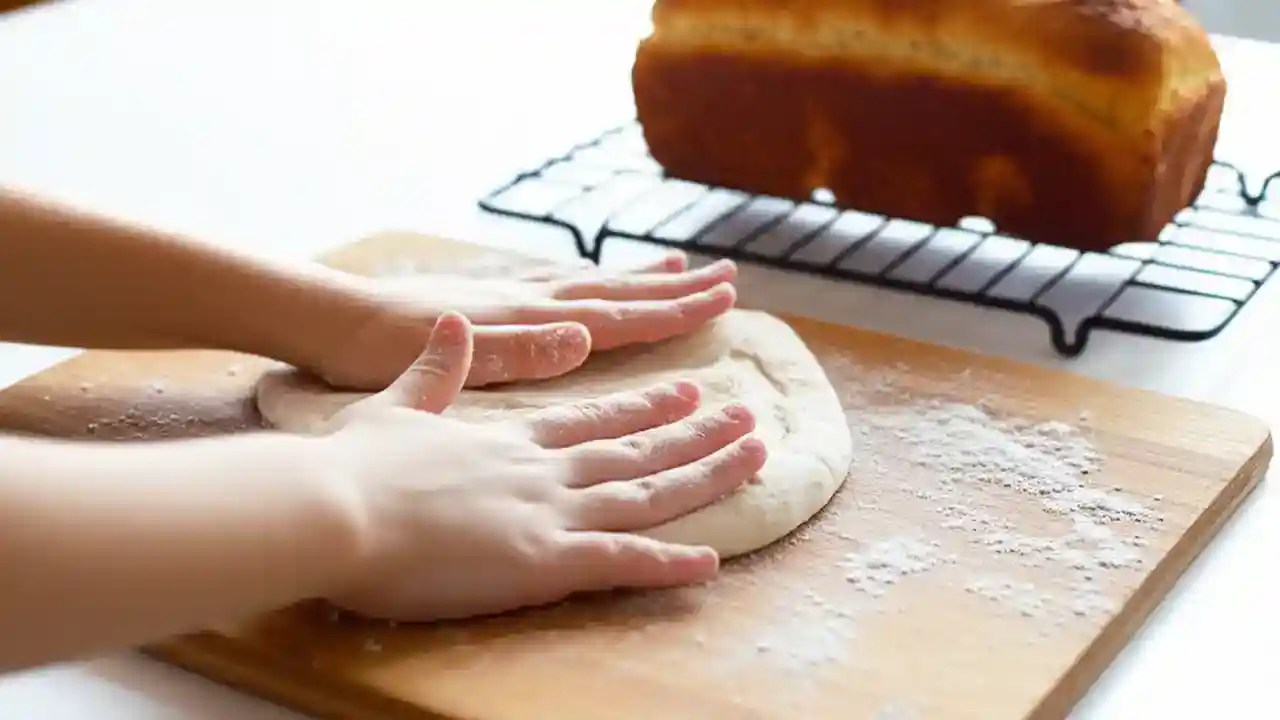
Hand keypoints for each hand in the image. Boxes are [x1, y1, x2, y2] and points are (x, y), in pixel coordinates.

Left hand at [318, 251, 736, 389]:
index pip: (618, 315)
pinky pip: (559, 287)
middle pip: (617, 292)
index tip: (723, 299)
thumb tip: (584, 335)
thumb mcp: (451, 358)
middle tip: (727, 277)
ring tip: (676, 265)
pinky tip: (591, 287)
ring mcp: (509, 297)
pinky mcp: (488, 302)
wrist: (328, 317)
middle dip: (674, 289)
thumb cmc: (382, 349)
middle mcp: (528, 302)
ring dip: (639, 280)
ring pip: (592, 285)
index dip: (672, 310)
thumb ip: (519, 350)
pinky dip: (591, 284)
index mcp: (529, 321)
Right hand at [321, 311, 764, 620]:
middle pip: (638, 449)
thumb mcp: (398, 405)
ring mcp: (550, 512)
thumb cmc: (355, 467)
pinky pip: (622, 564)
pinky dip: (669, 565)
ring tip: (756, 456)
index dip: (643, 406)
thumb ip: (435, 370)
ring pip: (647, 494)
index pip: (593, 419)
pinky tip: (712, 563)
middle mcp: (544, 470)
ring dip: (705, 476)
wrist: (336, 508)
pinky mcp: (543, 561)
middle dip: (695, 432)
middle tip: (746, 415)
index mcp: (512, 440)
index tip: (685, 389)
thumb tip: (449, 324)